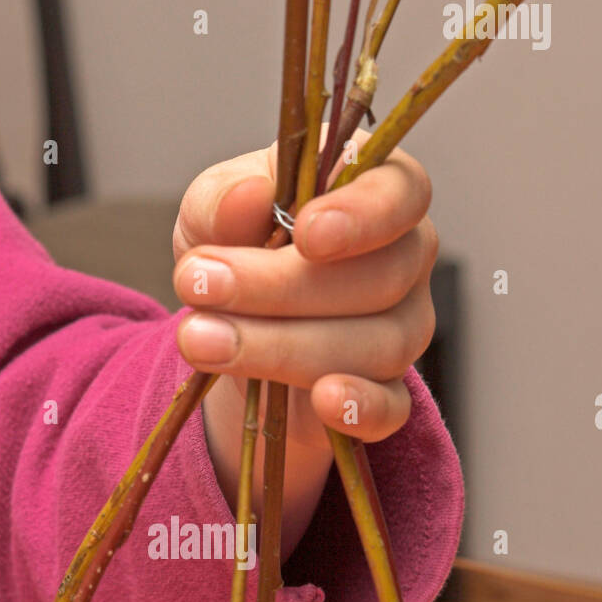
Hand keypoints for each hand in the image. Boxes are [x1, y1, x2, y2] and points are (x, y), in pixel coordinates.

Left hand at [171, 133, 437, 554]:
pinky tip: (325, 401)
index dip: (363, 214)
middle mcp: (405, 260)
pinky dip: (361, 407)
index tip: (307, 233)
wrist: (232, 332)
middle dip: (282, 287)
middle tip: (197, 285)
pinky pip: (390, 408)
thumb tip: (247, 196)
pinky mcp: (387, 396)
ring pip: (375, 345)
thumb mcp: (209, 214)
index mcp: (377, 192)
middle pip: (380, 278)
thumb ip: (221, 199)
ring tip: (200, 341)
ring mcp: (403, 332)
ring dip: (281, 347)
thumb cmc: (234, 250)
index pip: (402, 193)